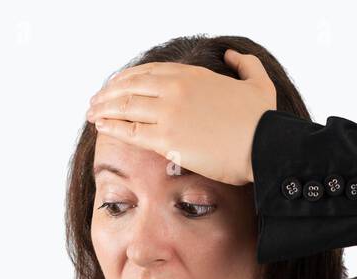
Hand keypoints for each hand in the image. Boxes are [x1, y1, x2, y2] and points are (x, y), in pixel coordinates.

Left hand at [85, 48, 276, 185]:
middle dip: (108, 94)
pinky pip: (130, 131)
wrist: (265, 145)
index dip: (126, 79)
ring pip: (125, 107)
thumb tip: (232, 54)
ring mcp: (169, 112)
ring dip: (104, 109)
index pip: (147, 72)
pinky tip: (100, 126)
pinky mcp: (167, 139)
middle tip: (96, 102)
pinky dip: (112, 127)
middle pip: (130, 87)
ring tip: (92, 114)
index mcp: (192, 75)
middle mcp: (175, 89)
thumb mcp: (258, 82)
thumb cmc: (263, 120)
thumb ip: (245, 63)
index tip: (115, 86)